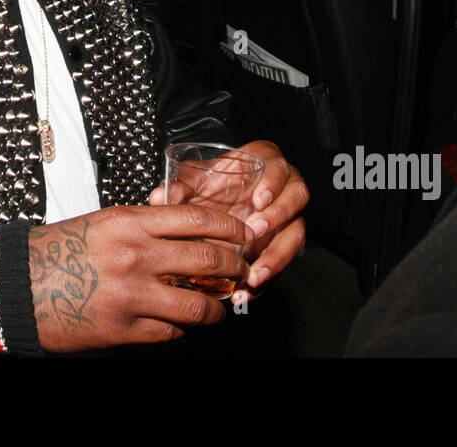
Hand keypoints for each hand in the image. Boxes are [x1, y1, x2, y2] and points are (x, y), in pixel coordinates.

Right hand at [28, 205, 252, 352]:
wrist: (17, 284)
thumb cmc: (57, 251)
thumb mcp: (104, 223)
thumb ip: (145, 227)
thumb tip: (186, 235)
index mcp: (131, 222)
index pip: (198, 219)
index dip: (230, 228)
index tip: (243, 234)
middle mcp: (137, 256)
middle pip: (209, 261)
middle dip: (235, 268)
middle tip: (241, 271)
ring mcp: (132, 295)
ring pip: (198, 306)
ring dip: (216, 309)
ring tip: (217, 309)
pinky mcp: (124, 329)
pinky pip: (171, 332)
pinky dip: (181, 329)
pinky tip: (179, 324)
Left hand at [150, 140, 306, 298]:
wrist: (219, 202)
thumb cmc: (212, 184)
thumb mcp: (195, 180)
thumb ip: (181, 186)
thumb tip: (159, 196)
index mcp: (265, 164)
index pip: (279, 166)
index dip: (273, 181)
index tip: (258, 198)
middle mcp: (283, 189)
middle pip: (297, 197)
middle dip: (278, 215)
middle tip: (255, 231)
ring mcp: (287, 218)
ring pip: (296, 234)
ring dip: (277, 256)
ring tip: (253, 275)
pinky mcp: (282, 244)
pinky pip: (282, 263)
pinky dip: (266, 278)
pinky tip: (247, 292)